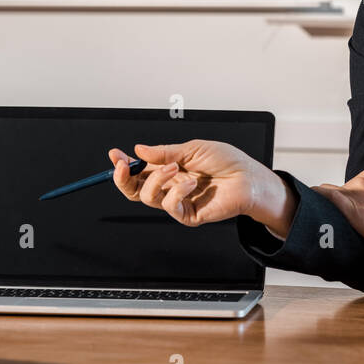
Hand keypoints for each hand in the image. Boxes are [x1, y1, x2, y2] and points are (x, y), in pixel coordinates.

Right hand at [108, 140, 288, 228]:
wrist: (248, 178)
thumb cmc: (226, 161)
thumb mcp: (193, 148)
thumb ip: (165, 152)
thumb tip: (139, 150)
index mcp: (168, 168)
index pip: (139, 170)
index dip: (124, 164)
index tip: (115, 155)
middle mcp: (169, 185)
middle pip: (135, 189)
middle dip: (124, 178)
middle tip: (124, 165)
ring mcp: (177, 200)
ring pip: (148, 197)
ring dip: (157, 179)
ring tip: (175, 168)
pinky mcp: (188, 214)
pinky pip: (169, 206)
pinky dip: (176, 192)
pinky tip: (190, 183)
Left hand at [315, 137, 363, 257]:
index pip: (347, 186)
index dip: (347, 200)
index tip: (351, 213)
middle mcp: (360, 180)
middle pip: (336, 193)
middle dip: (338, 206)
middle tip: (345, 222)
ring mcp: (354, 192)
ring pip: (326, 198)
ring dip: (327, 209)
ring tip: (333, 225)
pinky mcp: (348, 206)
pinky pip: (323, 201)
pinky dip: (317, 207)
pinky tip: (318, 218)